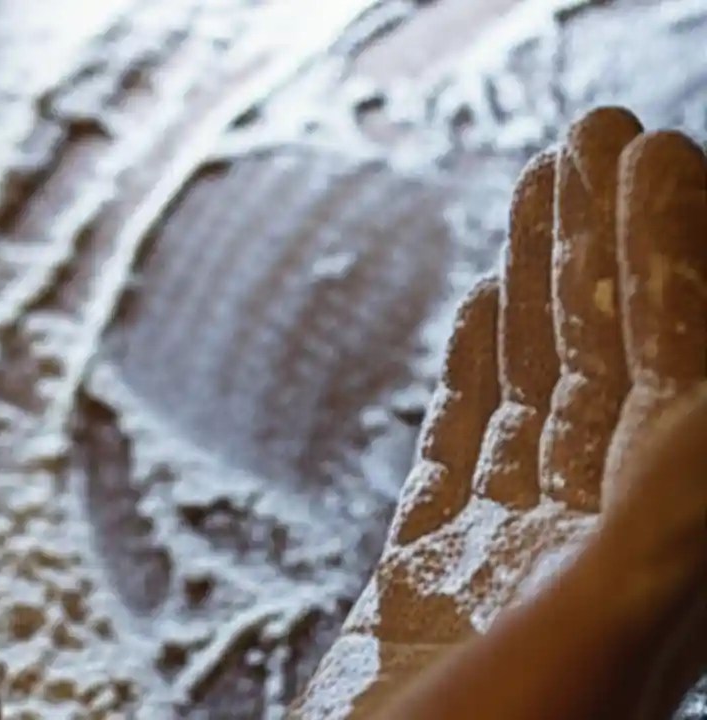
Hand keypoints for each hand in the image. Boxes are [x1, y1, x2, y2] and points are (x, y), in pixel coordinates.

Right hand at [291, 108, 706, 717]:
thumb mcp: (591, 643)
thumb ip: (662, 527)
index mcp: (654, 565)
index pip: (677, 380)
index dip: (671, 264)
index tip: (651, 162)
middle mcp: (595, 555)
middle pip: (614, 372)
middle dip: (607, 251)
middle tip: (595, 133)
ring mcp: (506, 562)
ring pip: (537, 400)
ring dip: (540, 294)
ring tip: (536, 190)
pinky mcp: (428, 578)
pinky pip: (457, 453)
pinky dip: (467, 375)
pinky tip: (472, 313)